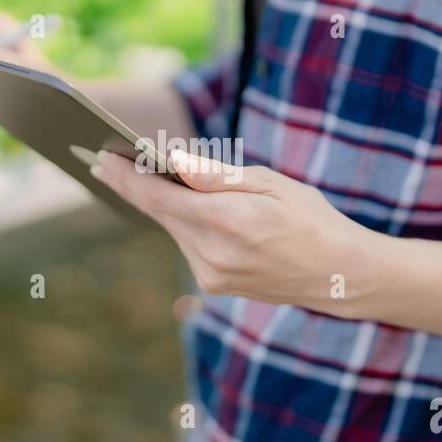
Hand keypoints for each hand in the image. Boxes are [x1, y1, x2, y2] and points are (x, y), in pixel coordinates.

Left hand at [90, 148, 365, 311]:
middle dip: (135, 186)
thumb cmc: (311, 218)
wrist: (339, 275)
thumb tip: (172, 162)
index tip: (101, 157)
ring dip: (164, 204)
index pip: (159, 197)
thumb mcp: (270, 183)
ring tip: (144, 174)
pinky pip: (189, 244)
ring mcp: (211, 275)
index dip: (126, 177)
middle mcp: (213, 254)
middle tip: (106, 159)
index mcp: (229, 222)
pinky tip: (186, 206)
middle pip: (159, 213)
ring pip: (173, 228)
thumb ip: (216, 176)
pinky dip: (185, 223)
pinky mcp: (213, 284)